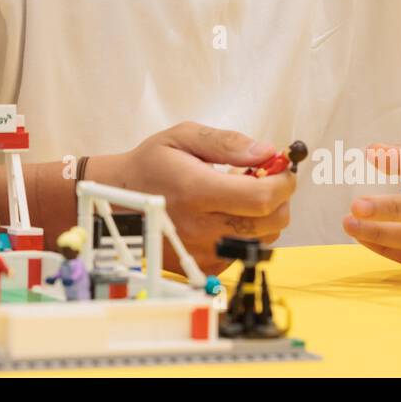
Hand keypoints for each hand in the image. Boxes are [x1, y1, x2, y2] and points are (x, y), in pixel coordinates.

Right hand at [93, 122, 296, 274]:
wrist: (116, 199)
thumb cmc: (150, 165)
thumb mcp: (182, 137)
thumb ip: (227, 143)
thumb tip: (267, 152)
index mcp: (196, 191)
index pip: (261, 198)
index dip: (284, 182)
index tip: (284, 168)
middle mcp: (200, 227)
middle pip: (270, 222)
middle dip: (280, 198)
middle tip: (265, 179)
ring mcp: (202, 251)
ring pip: (262, 239)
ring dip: (264, 215)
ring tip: (240, 195)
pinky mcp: (202, 265)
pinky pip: (242, 251)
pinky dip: (246, 232)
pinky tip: (225, 214)